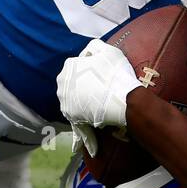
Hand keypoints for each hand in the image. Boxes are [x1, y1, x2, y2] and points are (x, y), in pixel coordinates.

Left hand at [56, 39, 142, 156]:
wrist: (124, 100)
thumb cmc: (117, 73)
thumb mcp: (108, 50)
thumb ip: (94, 46)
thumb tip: (88, 53)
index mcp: (68, 66)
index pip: (78, 66)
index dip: (91, 69)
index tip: (103, 75)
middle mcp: (62, 84)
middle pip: (74, 84)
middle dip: (84, 86)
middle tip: (101, 89)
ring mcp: (65, 102)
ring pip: (75, 101)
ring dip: (83, 104)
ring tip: (99, 106)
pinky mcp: (72, 117)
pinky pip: (77, 122)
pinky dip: (84, 128)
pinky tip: (92, 141)